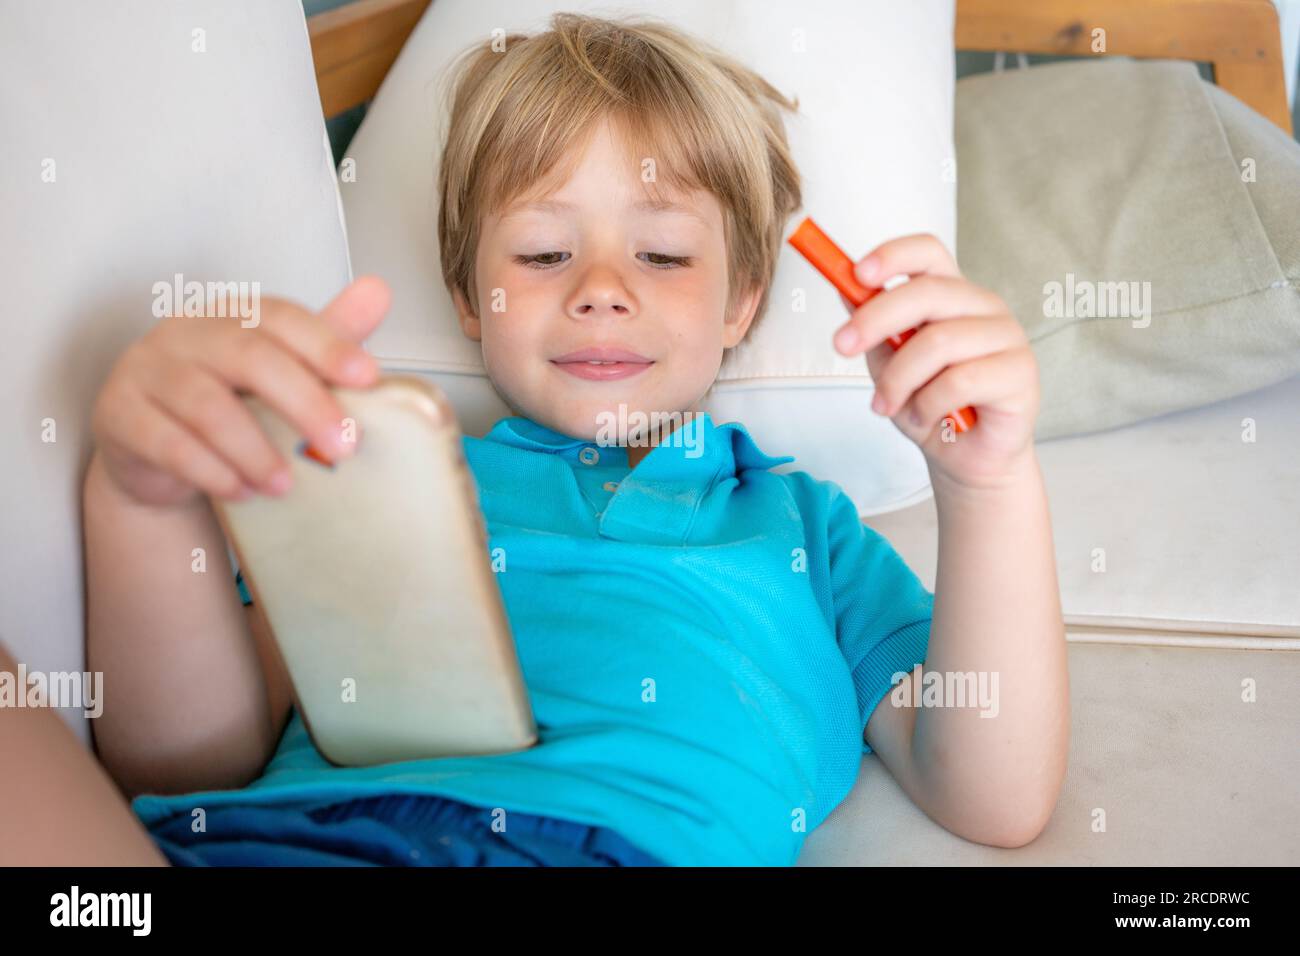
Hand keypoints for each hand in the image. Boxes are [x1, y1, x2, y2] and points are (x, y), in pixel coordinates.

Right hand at [90, 275, 390, 508]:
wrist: (157, 450)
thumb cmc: (230, 400)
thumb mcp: (284, 368)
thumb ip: (328, 336)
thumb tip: (379, 292)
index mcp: (232, 314)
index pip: (281, 318)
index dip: (326, 344)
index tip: (368, 376)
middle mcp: (187, 332)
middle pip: (249, 357)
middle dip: (303, 403)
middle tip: (343, 446)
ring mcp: (147, 370)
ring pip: (205, 406)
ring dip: (254, 450)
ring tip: (287, 485)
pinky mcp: (119, 415)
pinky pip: (165, 442)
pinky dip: (209, 471)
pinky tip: (241, 492)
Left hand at [831, 233, 1039, 490]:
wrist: (963, 459)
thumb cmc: (928, 405)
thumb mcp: (887, 363)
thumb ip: (872, 327)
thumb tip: (844, 287)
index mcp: (951, 294)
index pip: (928, 252)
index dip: (893, 255)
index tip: (856, 274)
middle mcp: (983, 306)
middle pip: (927, 292)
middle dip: (875, 318)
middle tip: (841, 346)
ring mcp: (1007, 336)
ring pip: (938, 342)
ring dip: (899, 380)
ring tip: (886, 406)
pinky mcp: (1021, 372)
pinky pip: (960, 380)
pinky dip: (928, 404)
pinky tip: (925, 418)